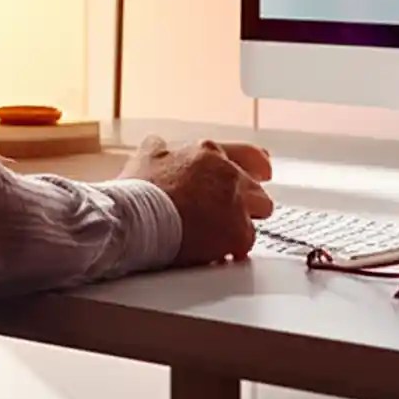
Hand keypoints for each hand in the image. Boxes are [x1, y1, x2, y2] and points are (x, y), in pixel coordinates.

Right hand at [121, 135, 273, 265]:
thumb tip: (160, 146)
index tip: (263, 173)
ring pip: (259, 214)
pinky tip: (215, 252)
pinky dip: (232, 248)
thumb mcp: (146, 156)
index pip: (250, 155)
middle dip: (248, 201)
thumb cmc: (136, 192)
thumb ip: (161, 149)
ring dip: (241, 223)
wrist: (135, 221)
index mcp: (208, 152)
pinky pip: (246, 242)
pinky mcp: (238, 233)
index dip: (257, 166)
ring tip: (218, 235)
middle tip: (230, 215)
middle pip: (257, 189)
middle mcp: (228, 174)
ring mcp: (236, 203)